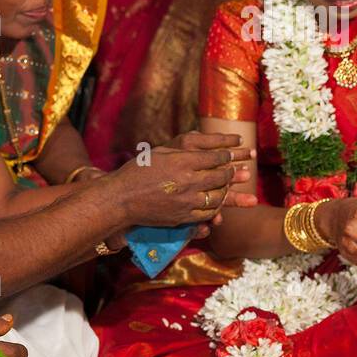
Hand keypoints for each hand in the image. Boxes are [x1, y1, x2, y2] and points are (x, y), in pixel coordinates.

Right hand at [111, 133, 255, 227]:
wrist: (121, 199)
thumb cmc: (138, 171)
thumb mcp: (160, 152)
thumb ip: (183, 149)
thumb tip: (203, 139)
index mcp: (181, 161)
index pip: (215, 158)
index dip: (227, 156)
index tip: (231, 154)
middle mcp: (186, 181)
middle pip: (220, 177)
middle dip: (231, 172)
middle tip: (235, 169)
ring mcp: (186, 201)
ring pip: (217, 196)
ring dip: (226, 190)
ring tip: (227, 186)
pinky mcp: (182, 217)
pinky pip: (207, 213)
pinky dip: (216, 207)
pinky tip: (216, 202)